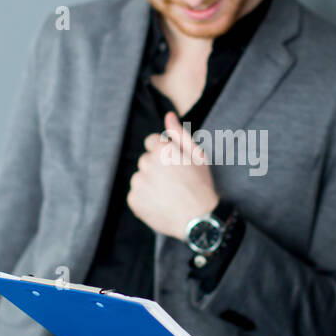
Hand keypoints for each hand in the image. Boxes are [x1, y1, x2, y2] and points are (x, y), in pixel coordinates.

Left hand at [126, 111, 218, 239]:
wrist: (198, 220)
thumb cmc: (201, 186)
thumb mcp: (197, 156)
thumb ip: (180, 134)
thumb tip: (168, 115)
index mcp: (162, 150)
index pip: (152, 142)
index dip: (165, 154)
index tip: (174, 166)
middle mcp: (146, 163)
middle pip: (145, 160)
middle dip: (156, 168)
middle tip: (174, 183)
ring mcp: (138, 182)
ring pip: (140, 177)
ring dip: (149, 183)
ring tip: (168, 195)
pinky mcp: (133, 199)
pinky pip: (136, 194)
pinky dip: (145, 199)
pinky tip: (160, 204)